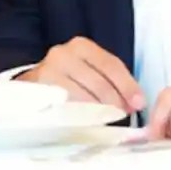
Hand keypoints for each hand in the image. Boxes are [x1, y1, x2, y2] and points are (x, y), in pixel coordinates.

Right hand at [17, 36, 144, 112]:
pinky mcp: (38, 91)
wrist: (32, 86)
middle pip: (98, 82)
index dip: (127, 85)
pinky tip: (87, 123)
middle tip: (124, 116)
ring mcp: (48, 72)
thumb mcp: (89, 71)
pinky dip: (79, 117)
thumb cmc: (68, 79)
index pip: (110, 64)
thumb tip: (134, 103)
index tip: (139, 103)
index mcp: (81, 46)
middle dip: (116, 102)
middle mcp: (63, 54)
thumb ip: (110, 82)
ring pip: (83, 96)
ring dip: (99, 112)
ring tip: (108, 121)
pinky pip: (65, 107)